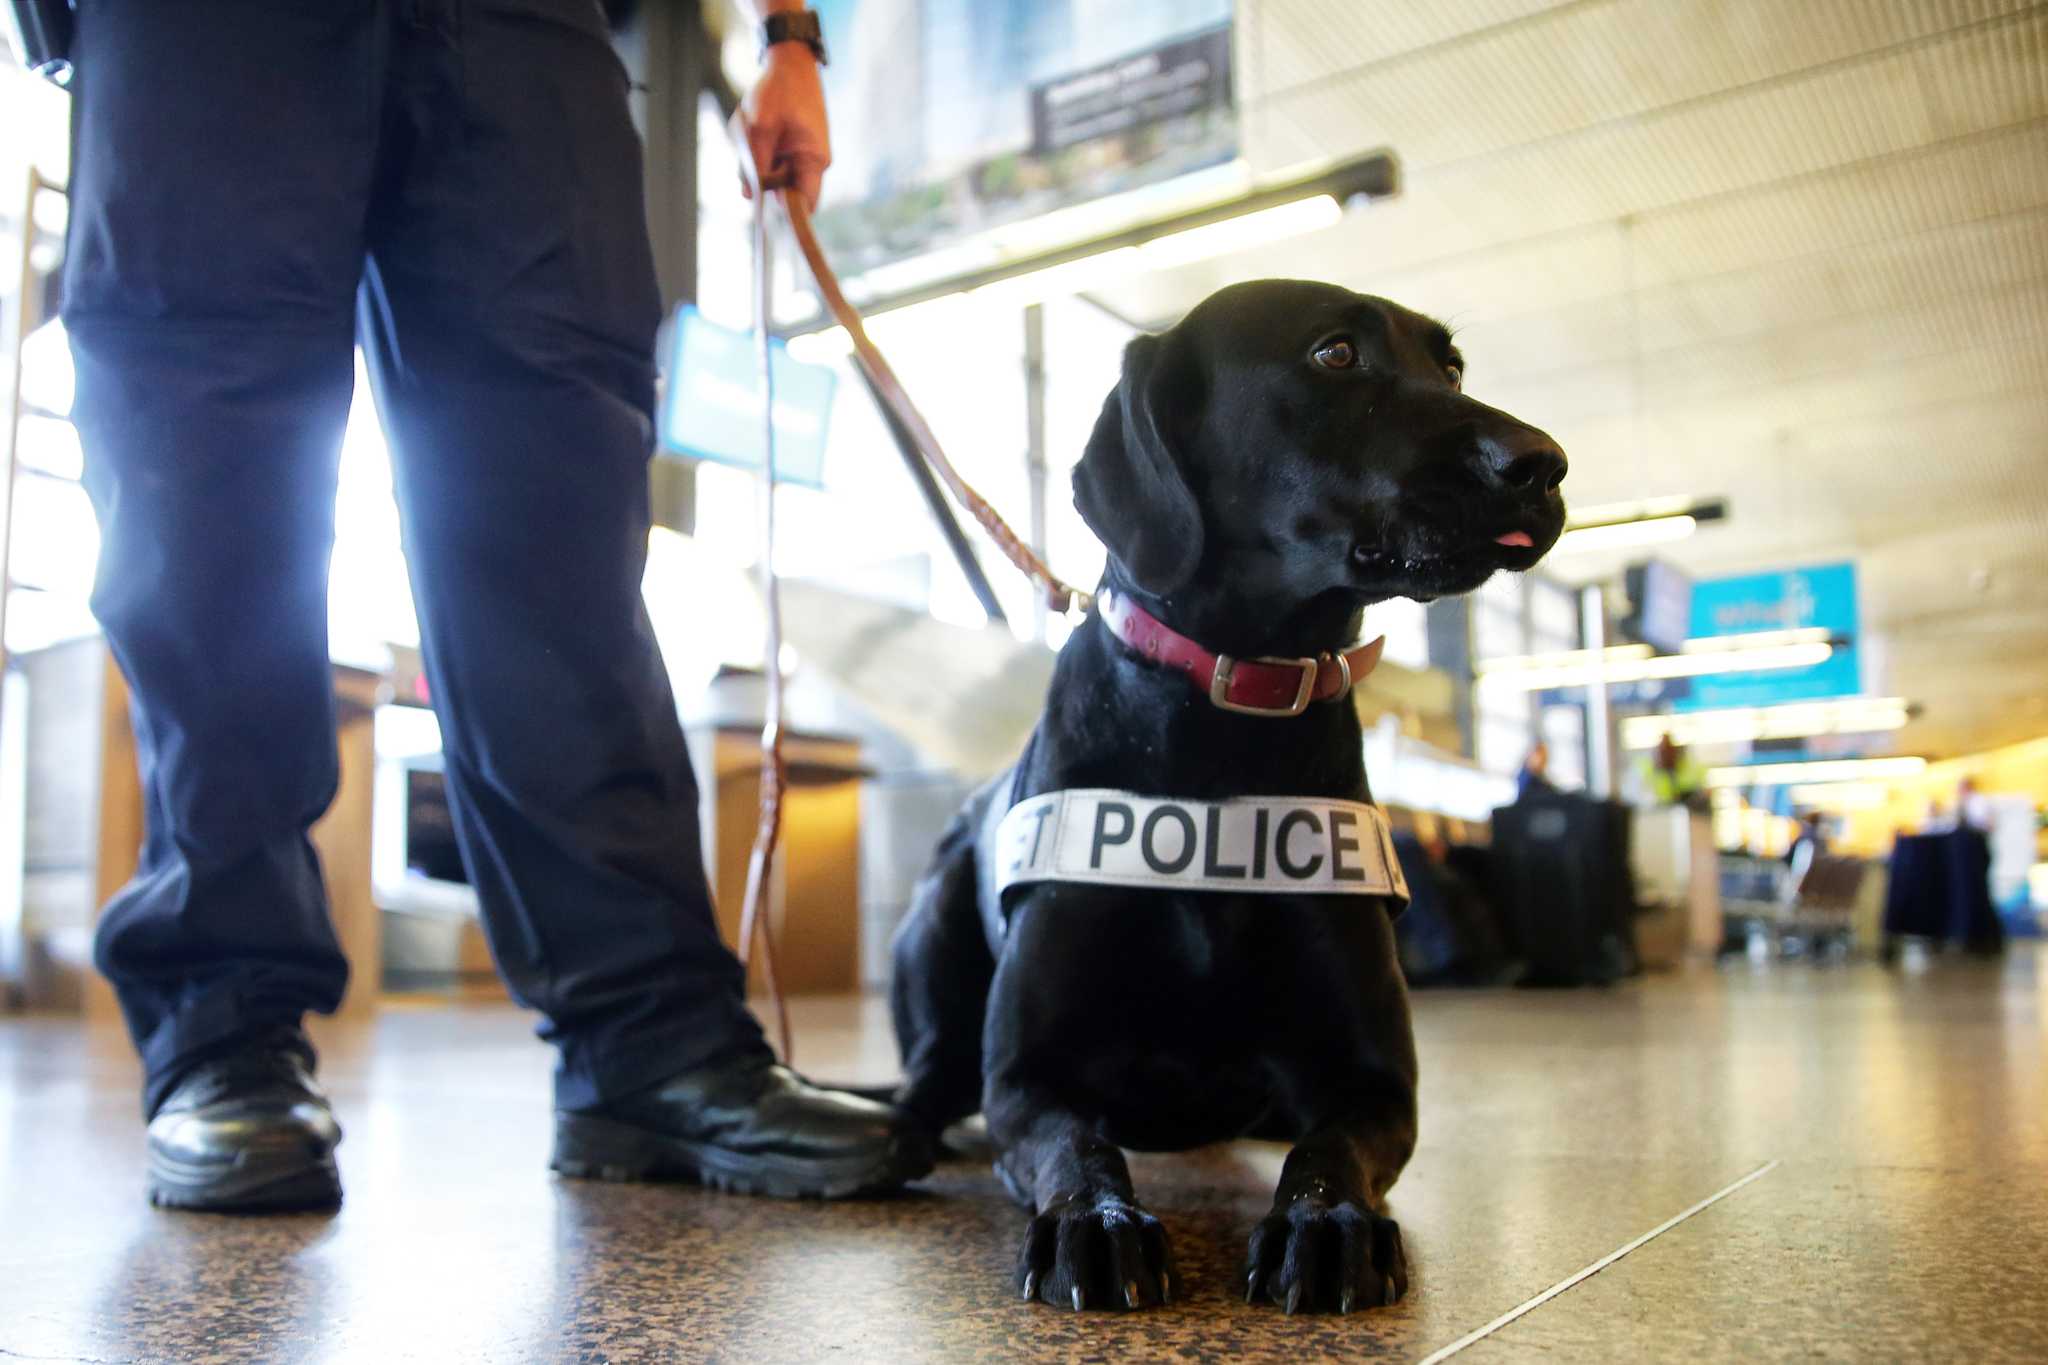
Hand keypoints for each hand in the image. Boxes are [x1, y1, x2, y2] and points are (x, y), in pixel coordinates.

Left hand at [737, 47, 829, 211]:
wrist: (791, 61)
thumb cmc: (779, 92)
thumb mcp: (759, 129)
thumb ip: (754, 166)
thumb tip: (749, 196)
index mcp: (813, 161)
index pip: (805, 205)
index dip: (786, 216)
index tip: (764, 216)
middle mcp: (813, 162)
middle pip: (784, 191)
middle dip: (762, 179)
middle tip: (749, 153)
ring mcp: (803, 154)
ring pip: (775, 174)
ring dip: (758, 161)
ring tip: (753, 131)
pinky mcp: (794, 146)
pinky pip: (774, 160)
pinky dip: (760, 150)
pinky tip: (757, 129)